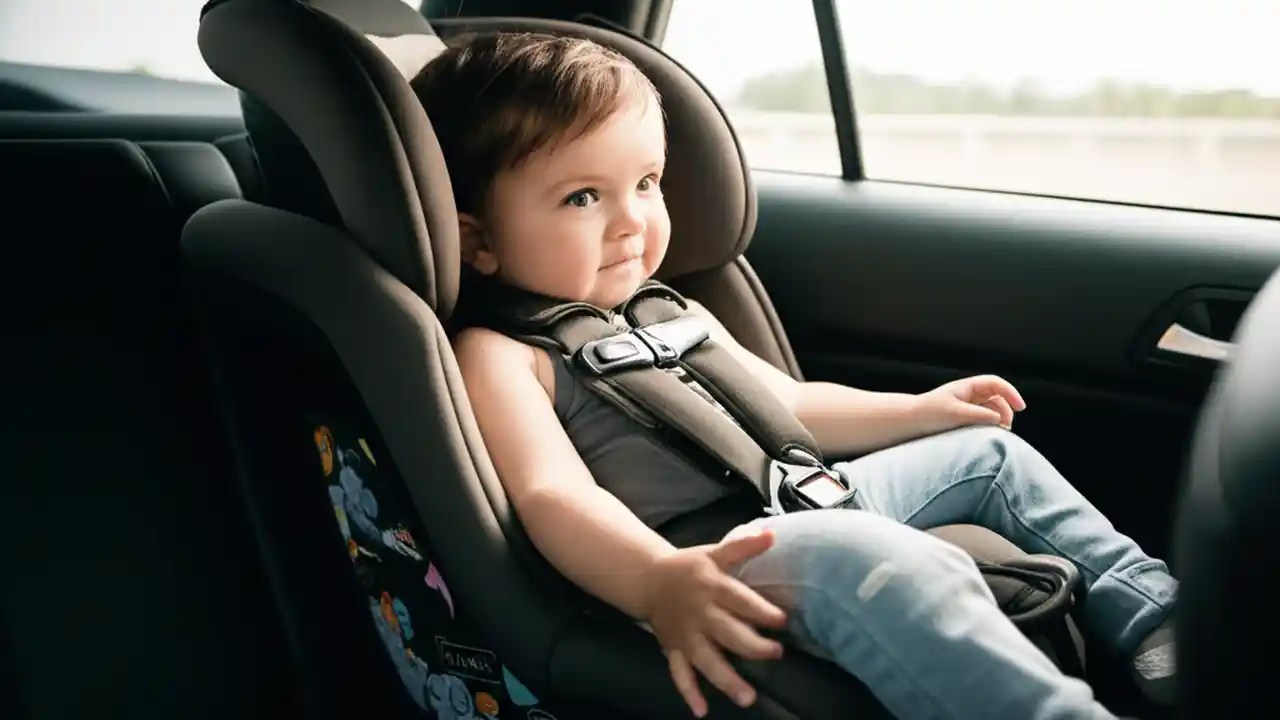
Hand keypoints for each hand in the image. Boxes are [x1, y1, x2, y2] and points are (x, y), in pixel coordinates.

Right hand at [644, 529, 788, 716]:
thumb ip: (743, 546)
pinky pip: (680, 673)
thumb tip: (771, 535)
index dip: (760, 610)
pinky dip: (689, 692)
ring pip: (706, 659)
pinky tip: (701, 711)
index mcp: (711, 586)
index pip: (739, 599)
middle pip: (726, 632)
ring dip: (726, 679)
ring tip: (747, 698)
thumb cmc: (690, 566)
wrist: (648, 578)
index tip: (782, 621)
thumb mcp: (715, 551)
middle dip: (751, 646)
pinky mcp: (674, 649)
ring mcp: (685, 635)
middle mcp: (699, 613)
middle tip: (775, 653)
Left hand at [916, 374, 1026, 433]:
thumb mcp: (955, 414)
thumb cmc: (929, 414)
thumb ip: (978, 415)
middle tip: (1006, 427)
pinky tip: (989, 436)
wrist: (908, 422)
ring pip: (991, 410)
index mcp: (967, 387)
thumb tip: (999, 418)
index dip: (1011, 393)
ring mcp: (966, 406)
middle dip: (1006, 410)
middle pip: (997, 398)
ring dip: (999, 420)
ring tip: (999, 433)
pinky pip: (983, 420)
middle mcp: (968, 395)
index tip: (1021, 407)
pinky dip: (989, 426)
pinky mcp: (963, 419)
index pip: (995, 384)